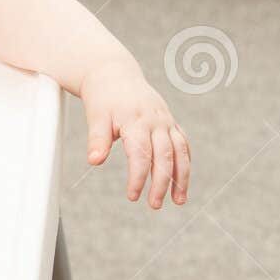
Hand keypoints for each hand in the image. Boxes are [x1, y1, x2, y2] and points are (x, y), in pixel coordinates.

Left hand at [78, 59, 190, 208]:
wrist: (114, 73)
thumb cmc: (102, 98)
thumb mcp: (96, 116)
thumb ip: (97, 139)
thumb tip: (94, 161)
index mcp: (136, 121)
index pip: (141, 155)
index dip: (138, 178)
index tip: (132, 196)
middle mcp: (156, 121)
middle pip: (164, 157)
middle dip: (162, 183)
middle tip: (154, 205)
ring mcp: (166, 121)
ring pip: (180, 151)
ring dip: (181, 177)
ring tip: (179, 200)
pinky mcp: (170, 121)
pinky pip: (183, 143)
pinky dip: (185, 162)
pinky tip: (182, 180)